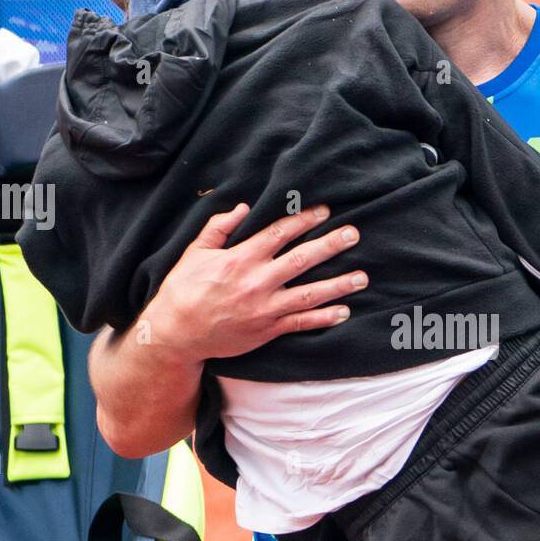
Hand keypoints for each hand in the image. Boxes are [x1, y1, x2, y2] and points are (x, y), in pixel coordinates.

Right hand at [144, 202, 366, 362]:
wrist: (176, 333)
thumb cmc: (183, 290)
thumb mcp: (195, 252)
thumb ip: (218, 227)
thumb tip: (242, 207)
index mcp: (241, 258)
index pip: (280, 233)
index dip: (304, 220)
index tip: (324, 212)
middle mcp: (257, 281)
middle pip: (302, 259)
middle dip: (330, 245)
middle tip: (354, 234)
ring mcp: (265, 308)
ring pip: (310, 293)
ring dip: (338, 284)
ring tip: (362, 277)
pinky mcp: (267, 330)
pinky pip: (301, 323)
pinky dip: (324, 318)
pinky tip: (345, 311)